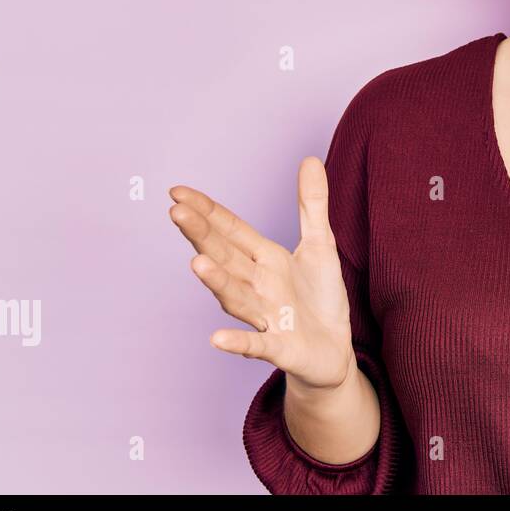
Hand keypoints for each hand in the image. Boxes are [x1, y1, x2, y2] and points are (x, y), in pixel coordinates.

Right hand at [168, 157, 355, 391]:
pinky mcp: (279, 348)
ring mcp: (264, 318)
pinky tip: (216, 339)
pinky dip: (237, 343)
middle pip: (225, 257)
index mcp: (264, 259)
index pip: (230, 230)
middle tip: (176, 212)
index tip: (177, 192)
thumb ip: (312, 204)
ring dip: (217, 282)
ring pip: (235, 298)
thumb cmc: (319, 299)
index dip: (206, 211)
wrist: (333, 352)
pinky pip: (256, 346)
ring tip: (196, 263)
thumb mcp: (321, 245)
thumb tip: (311, 159)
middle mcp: (257, 286)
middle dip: (202, 236)